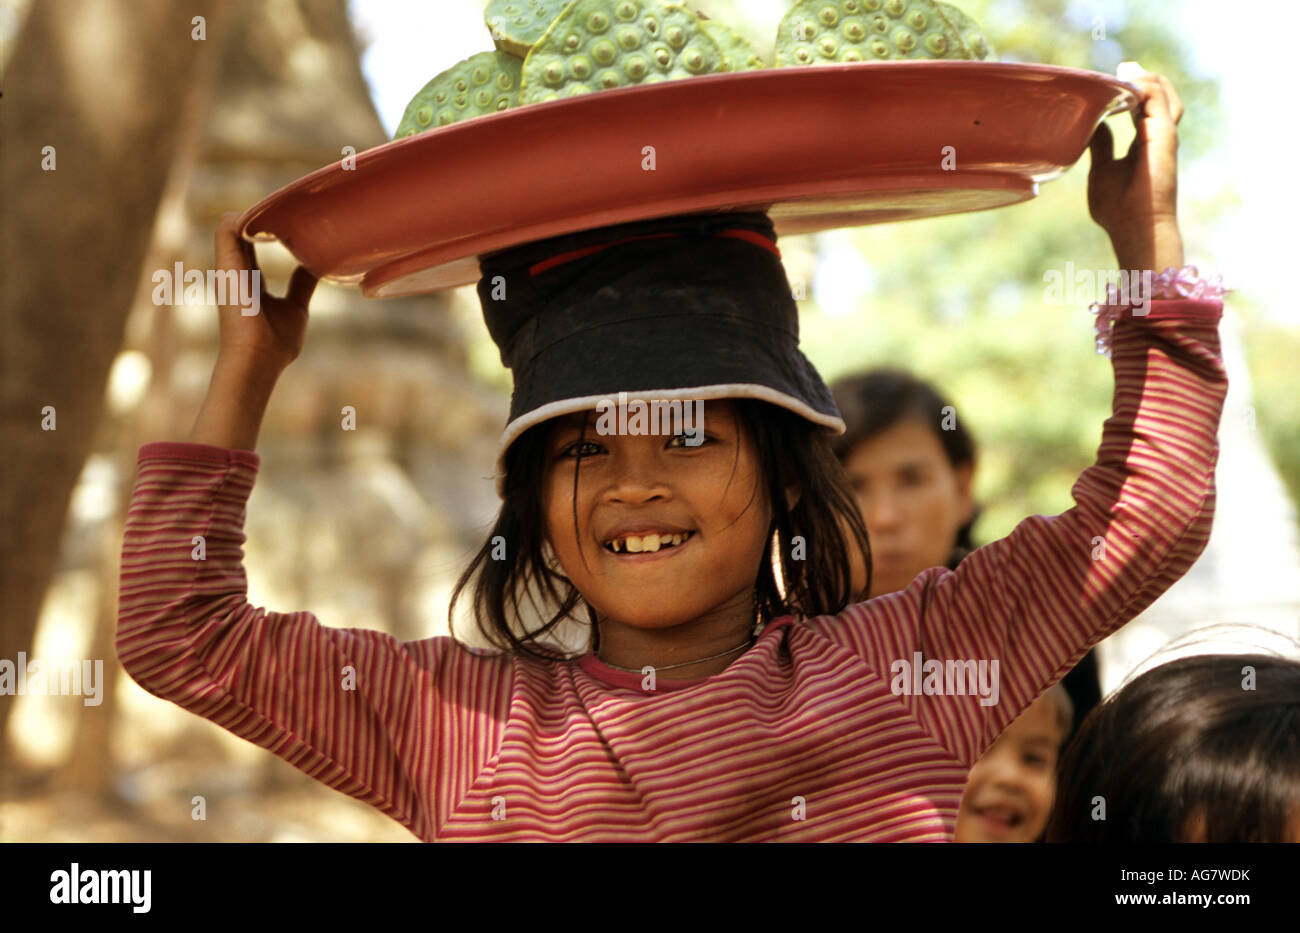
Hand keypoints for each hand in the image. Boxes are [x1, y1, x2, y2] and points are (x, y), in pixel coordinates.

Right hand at [214, 211, 317, 371]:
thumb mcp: (295, 308)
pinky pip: (227, 229)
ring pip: (234, 223)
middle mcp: (237, 269)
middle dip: (265, 212)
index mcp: (249, 277)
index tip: (291, 212)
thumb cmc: (276, 344)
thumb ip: (301, 285)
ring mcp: (230, 267)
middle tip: (293, 200)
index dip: (270, 225)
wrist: (258, 361)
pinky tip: (267, 210)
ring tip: (283, 200)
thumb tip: (316, 266)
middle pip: (245, 228)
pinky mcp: (227, 267)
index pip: (254, 241)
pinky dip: (243, 217)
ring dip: (255, 210)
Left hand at [1087, 70, 1184, 271]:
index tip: (1110, 82)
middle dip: (1140, 79)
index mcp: (1143, 143)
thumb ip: (1101, 145)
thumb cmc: (1118, 208)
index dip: (1129, 92)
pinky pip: (1158, 100)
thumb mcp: (1101, 169)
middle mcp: (1156, 136)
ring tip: (1125, 71)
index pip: (1142, 107)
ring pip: (1162, 93)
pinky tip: (1127, 82)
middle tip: (1121, 68)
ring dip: (1144, 79)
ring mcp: (1163, 135)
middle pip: (1157, 95)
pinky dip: (1145, 86)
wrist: (1135, 228)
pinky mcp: (1164, 136)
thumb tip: (1091, 124)